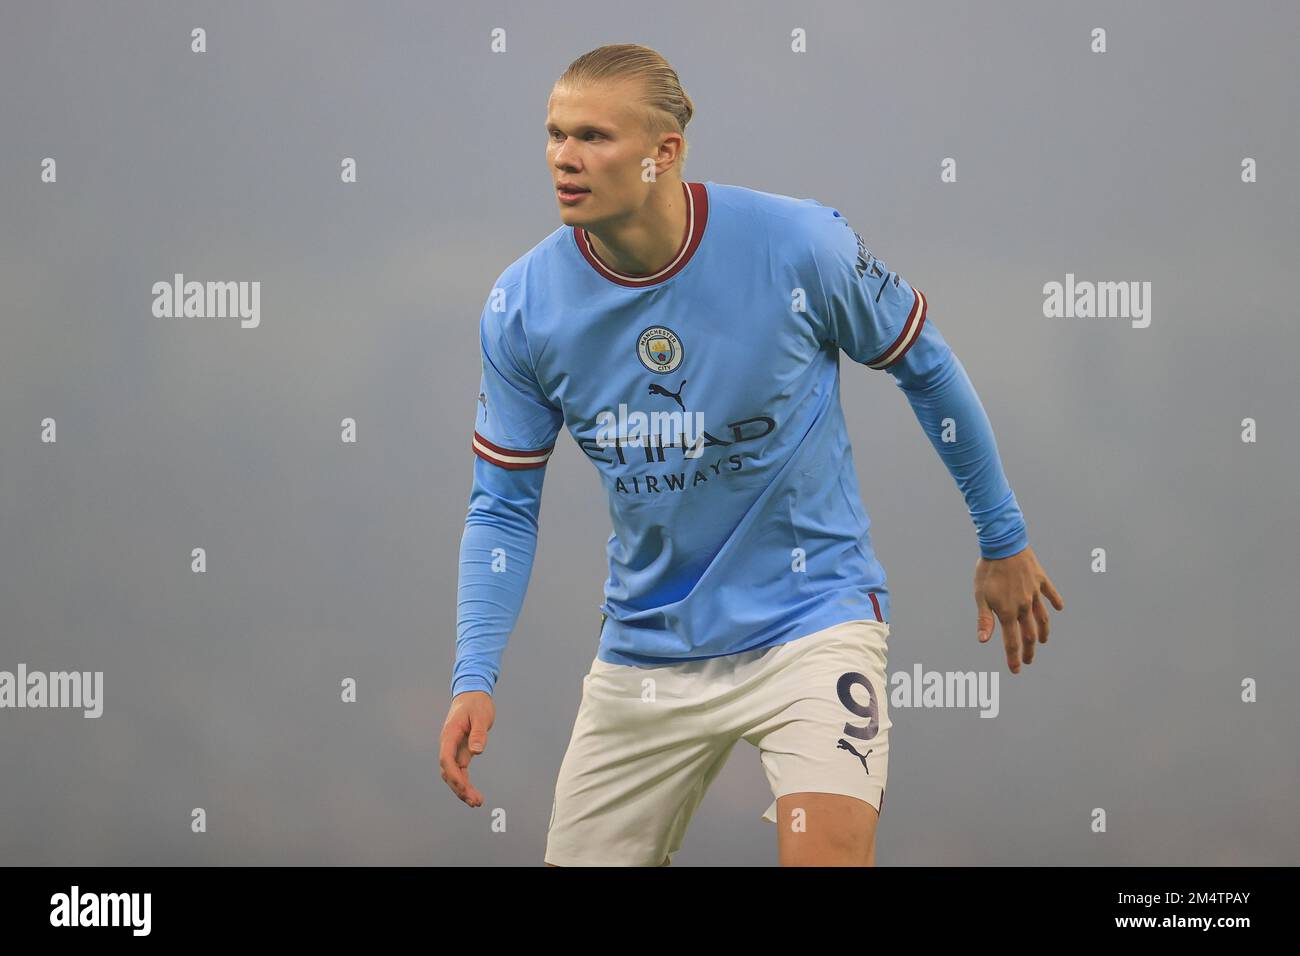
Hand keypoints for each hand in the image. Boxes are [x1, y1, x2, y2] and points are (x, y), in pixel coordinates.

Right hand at [439, 690, 494, 806]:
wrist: (472, 694)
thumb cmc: (476, 703)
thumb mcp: (481, 715)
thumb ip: (478, 733)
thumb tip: (477, 751)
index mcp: (450, 734)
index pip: (446, 758)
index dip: (453, 774)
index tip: (464, 787)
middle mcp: (448, 744)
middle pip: (448, 771)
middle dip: (459, 787)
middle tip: (475, 801)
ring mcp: (453, 749)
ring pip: (453, 774)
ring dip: (462, 789)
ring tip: (476, 802)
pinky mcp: (461, 752)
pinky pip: (460, 771)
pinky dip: (465, 783)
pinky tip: (473, 795)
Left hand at [974, 544, 1063, 673]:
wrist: (1004, 544)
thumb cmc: (988, 571)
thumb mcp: (981, 596)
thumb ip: (984, 619)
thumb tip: (983, 641)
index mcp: (1008, 612)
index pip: (1012, 641)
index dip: (1013, 657)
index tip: (1015, 670)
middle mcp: (1025, 606)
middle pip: (1029, 634)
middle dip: (1028, 650)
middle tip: (1028, 661)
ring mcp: (1035, 593)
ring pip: (1042, 617)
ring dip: (1043, 631)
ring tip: (1042, 641)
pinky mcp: (1041, 580)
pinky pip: (1050, 594)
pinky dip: (1055, 602)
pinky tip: (1059, 608)